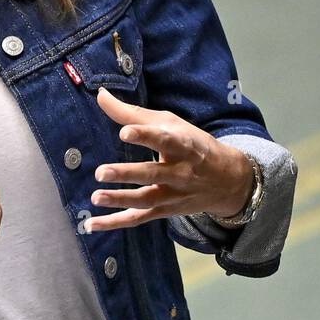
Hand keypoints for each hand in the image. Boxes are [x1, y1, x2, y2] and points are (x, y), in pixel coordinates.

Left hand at [86, 87, 254, 232]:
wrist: (228, 179)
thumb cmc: (193, 144)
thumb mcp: (170, 124)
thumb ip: (133, 113)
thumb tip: (100, 95)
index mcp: (182, 144)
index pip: (163, 139)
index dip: (145, 135)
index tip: (125, 132)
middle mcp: (179, 172)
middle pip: (152, 174)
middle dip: (127, 173)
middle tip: (101, 172)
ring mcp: (173, 194)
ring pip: (145, 199)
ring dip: (120, 200)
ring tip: (96, 196)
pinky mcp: (165, 210)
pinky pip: (138, 218)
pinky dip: (115, 223)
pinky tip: (92, 224)